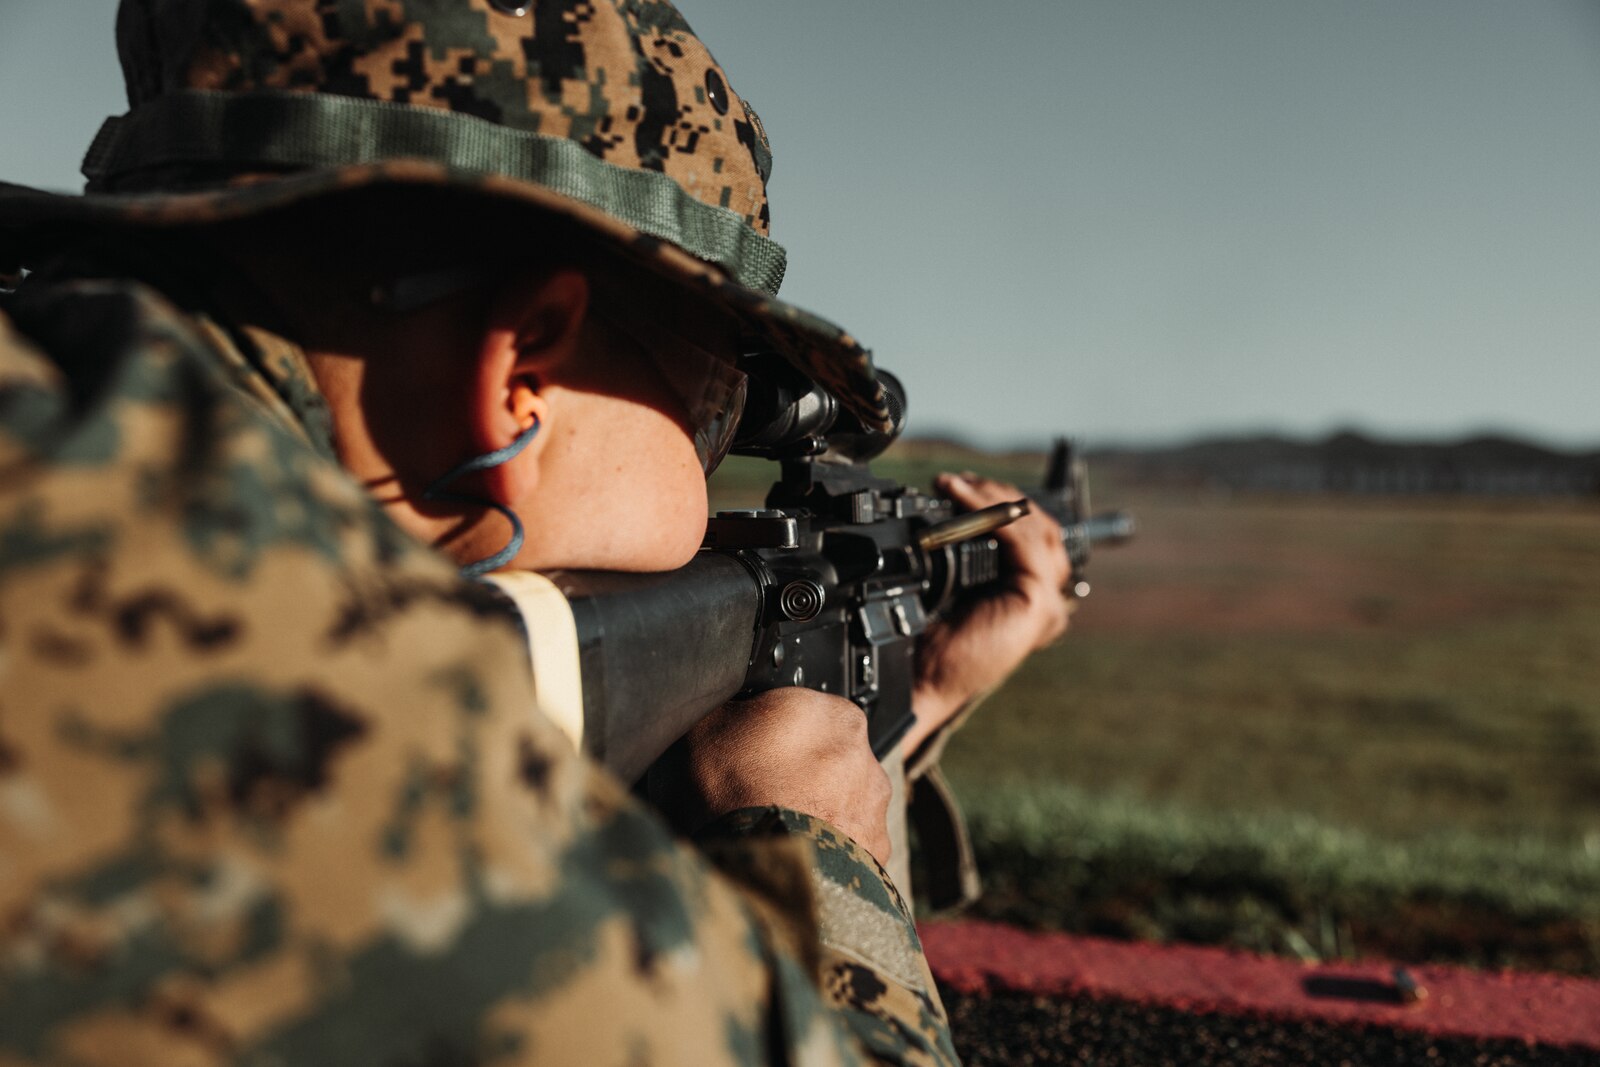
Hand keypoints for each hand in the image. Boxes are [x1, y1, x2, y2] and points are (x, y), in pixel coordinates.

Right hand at [647, 688, 892, 864]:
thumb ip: (726, 709)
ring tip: (774, 829)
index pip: (806, 712)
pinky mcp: (874, 852)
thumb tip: (722, 710)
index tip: (752, 752)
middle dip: (800, 774)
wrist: (764, 865)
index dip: (774, 733)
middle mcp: (865, 757)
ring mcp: (872, 808)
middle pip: (829, 758)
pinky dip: (825, 850)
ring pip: (841, 803)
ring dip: (816, 812)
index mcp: (835, 714)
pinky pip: (848, 846)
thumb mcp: (707, 727)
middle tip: (759, 792)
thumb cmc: (739, 795)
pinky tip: (793, 855)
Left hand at [903, 471, 1072, 752]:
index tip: (958, 485)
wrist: (917, 680)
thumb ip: (961, 550)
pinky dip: (995, 512)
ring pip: (1034, 526)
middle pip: (1038, 523)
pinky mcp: (1037, 602)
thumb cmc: (923, 641)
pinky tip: (965, 499)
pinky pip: (1024, 541)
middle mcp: (1042, 597)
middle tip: (953, 483)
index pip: (1032, 530)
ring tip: (953, 487)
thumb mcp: (943, 584)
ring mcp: (1044, 601)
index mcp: (1023, 592)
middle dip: (996, 494)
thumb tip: (949, 500)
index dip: (1000, 500)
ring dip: (993, 497)